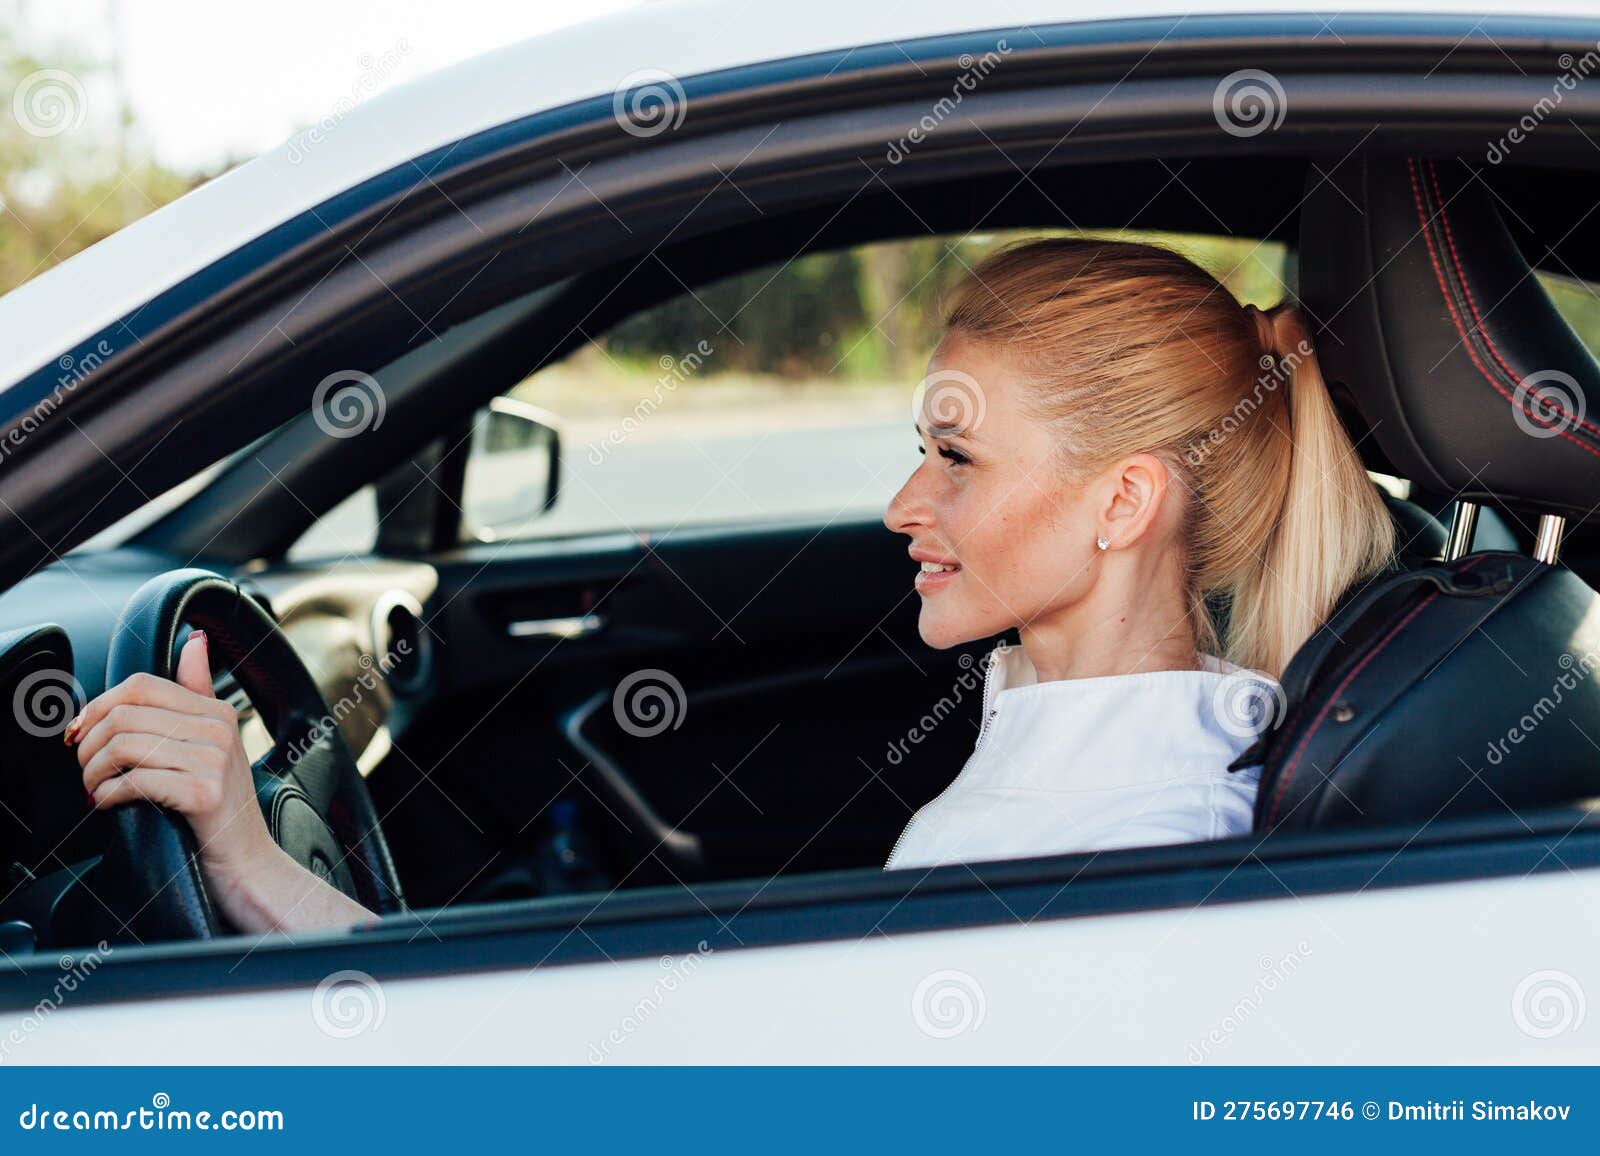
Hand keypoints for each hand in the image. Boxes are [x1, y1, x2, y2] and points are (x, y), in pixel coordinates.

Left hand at [69, 632, 373, 933]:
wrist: (251, 864)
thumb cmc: (221, 810)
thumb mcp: (213, 746)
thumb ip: (197, 693)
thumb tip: (193, 641)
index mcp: (217, 712)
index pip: (140, 686)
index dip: (98, 707)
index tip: (80, 734)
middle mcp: (220, 729)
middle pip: (125, 714)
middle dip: (89, 743)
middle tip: (85, 769)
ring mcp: (215, 760)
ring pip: (124, 746)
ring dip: (93, 772)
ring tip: (95, 788)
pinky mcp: (204, 793)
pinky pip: (133, 781)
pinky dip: (108, 795)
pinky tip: (109, 804)